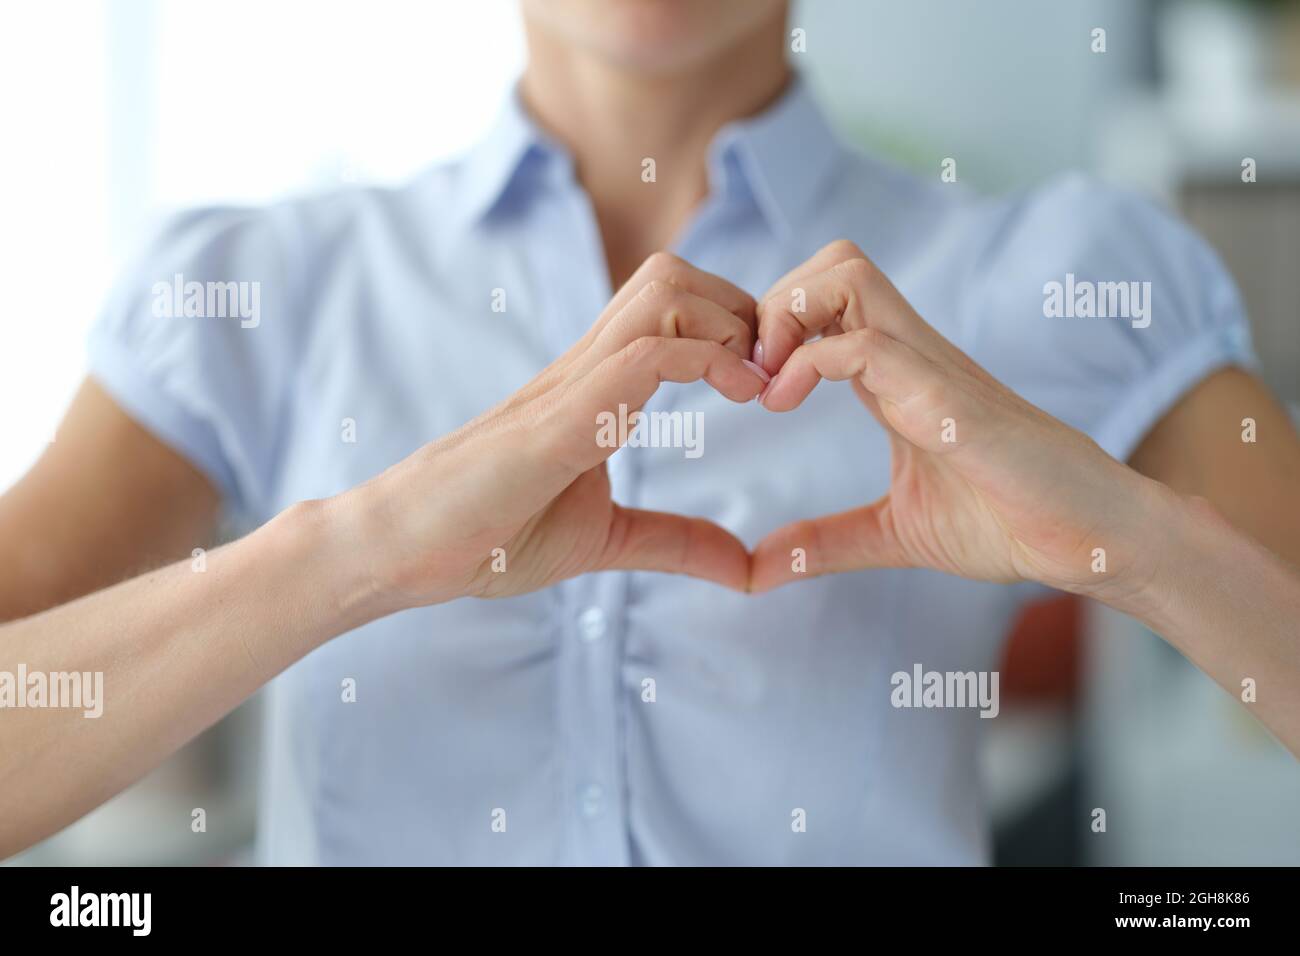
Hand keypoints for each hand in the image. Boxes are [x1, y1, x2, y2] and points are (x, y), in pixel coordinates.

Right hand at [338, 252, 768, 609]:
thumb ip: (673, 543)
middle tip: (773, 376)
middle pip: (674, 275)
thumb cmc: (485, 536)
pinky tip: (736, 398)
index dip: (736, 327)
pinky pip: (642, 356)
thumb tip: (745, 568)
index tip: (772, 385)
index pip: (672, 306)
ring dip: (728, 325)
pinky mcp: (558, 419)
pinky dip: (705, 361)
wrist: (400, 550)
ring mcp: (570, 385)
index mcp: (596, 387)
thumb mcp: (603, 541)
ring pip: (663, 293)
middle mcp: (585, 368)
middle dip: (742, 309)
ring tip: (756, 387)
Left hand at [748, 240, 1173, 609]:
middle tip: (750, 376)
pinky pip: (866, 343)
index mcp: (897, 375)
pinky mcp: (948, 399)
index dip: (772, 326)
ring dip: (786, 317)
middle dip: (773, 304)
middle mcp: (912, 354)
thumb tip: (756, 571)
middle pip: (834, 262)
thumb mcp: (894, 531)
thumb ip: (827, 542)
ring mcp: (931, 368)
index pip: (827, 299)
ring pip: (847, 276)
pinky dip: (809, 362)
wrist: (1092, 542)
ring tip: (767, 388)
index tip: (745, 388)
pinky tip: (784, 406)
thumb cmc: (1009, 522)